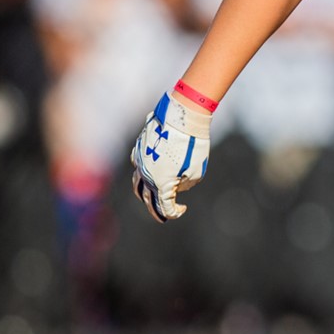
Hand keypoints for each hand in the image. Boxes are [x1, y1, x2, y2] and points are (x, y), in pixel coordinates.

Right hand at [130, 90, 210, 221]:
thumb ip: (185, 185)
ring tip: (149, 197)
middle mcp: (146, 174)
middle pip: (147, 198)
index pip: (164, 207)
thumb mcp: (196, 172)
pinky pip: (137, 163)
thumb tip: (176, 185)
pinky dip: (142, 171)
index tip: (183, 209)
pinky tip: (148, 171)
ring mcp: (140, 160)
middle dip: (155, 209)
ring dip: (143, 192)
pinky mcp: (139, 147)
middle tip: (161, 215)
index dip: (174, 213)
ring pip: (137, 182)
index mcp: (160, 185)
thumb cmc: (194, 146)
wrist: (184, 118)